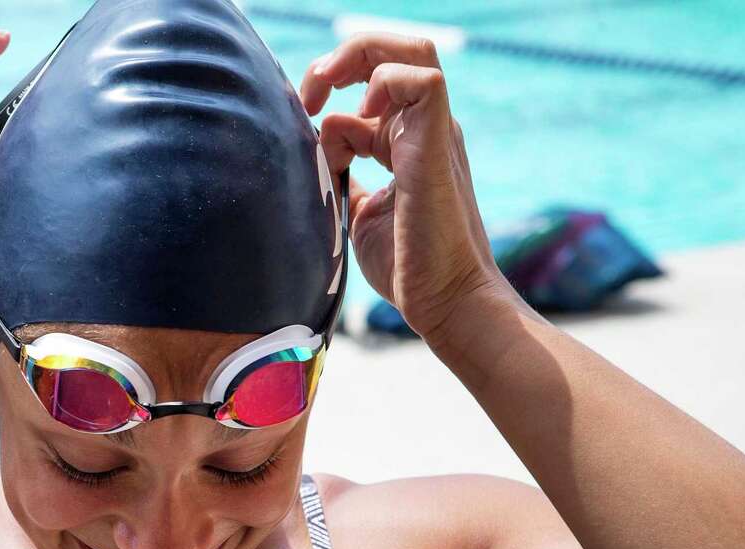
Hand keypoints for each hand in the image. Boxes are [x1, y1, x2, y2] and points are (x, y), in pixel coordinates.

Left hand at [300, 33, 515, 341]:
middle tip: (311, 90)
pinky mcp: (440, 144)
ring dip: (359, 56)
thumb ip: (343, 178)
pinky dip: (385, 81)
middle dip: (344, 57)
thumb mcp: (359, 213)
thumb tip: (320, 151)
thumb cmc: (406, 267)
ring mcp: (435, 133)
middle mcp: (423, 130)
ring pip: (410, 52)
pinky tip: (361, 112)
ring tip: (325, 87)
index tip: (300, 124)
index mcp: (406, 143)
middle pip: (393, 53)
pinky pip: (423, 78)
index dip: (327, 99)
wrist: (444, 300)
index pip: (369, 90)